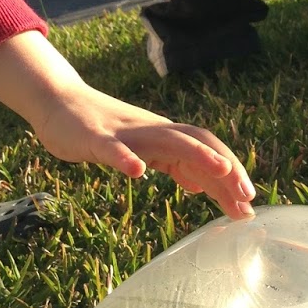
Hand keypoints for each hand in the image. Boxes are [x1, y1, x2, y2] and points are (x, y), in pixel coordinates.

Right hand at [0, 32, 255, 218]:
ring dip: (196, 154)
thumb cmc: (102, 130)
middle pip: (198, 144)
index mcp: (164, 137)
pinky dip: (126, 158)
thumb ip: (173, 164)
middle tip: (247, 199)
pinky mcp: (95, 137)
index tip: (249, 206)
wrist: (58, 101)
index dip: (231, 174)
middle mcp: (152, 131)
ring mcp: (125, 132)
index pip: (207, 151)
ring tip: (220, 170)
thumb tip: (202, 186)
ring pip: (166, 140)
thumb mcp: (144, 150)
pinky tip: (137, 172)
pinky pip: (113, 148)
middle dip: (226, 169)